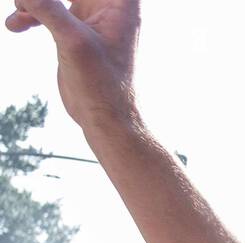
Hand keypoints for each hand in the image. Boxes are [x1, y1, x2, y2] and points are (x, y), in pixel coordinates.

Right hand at [6, 0, 141, 131]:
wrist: (103, 118)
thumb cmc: (102, 83)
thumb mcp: (72, 41)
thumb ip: (47, 6)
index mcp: (120, 3)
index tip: (54, 1)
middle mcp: (107, 6)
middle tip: (30, 2)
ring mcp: (88, 16)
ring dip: (32, 0)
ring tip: (19, 10)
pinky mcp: (72, 29)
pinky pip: (45, 9)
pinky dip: (28, 13)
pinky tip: (14, 25)